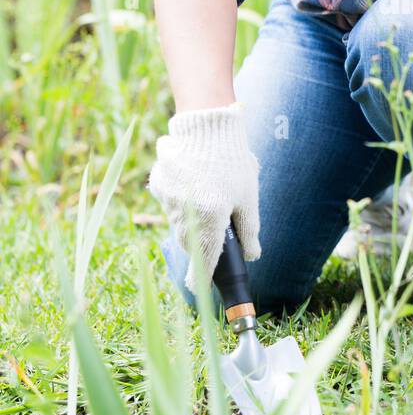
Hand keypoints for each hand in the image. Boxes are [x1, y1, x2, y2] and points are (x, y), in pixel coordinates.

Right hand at [149, 102, 260, 289]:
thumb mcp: (248, 196)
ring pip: (179, 223)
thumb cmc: (233, 160)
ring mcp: (168, 198)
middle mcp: (185, 211)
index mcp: (210, 217)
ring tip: (209, 196)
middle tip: (216, 230)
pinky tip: (195, 183)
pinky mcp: (158, 184)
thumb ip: (250, 230)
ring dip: (192, 221)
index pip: (205, 257)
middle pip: (191, 242)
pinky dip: (181, 201)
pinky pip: (170, 203)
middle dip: (202, 243)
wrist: (207, 125)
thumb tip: (252, 254)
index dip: (202, 277)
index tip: (198, 289)